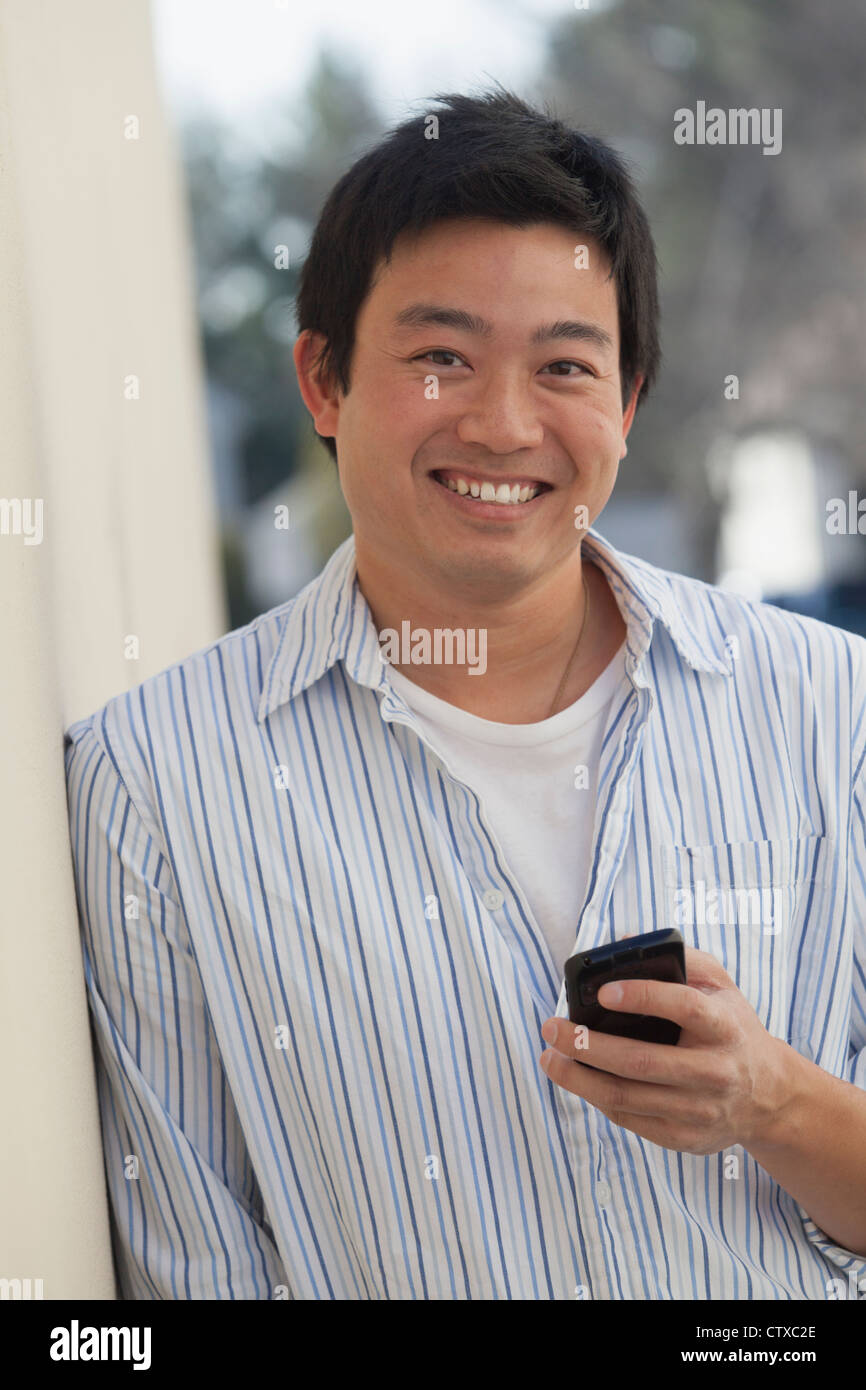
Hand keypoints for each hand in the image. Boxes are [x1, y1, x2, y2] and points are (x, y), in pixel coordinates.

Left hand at [539, 945, 795, 1153]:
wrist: (770, 1096)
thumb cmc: (730, 1028)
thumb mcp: (721, 986)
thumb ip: (682, 959)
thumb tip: (624, 942)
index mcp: (724, 1026)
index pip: (683, 1007)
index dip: (642, 996)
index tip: (602, 991)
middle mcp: (715, 1071)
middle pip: (640, 1062)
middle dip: (587, 1045)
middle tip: (551, 1027)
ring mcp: (700, 1110)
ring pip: (626, 1098)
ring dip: (578, 1078)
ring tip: (549, 1057)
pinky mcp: (684, 1138)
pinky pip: (629, 1119)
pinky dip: (596, 1098)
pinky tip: (578, 1079)